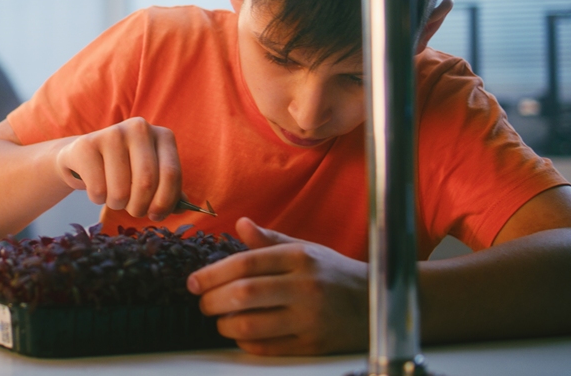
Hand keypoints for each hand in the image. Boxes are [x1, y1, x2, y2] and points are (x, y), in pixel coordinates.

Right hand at [53, 117, 181, 220]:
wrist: (84, 156)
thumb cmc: (125, 170)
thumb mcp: (151, 175)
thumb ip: (170, 190)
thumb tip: (186, 207)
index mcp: (163, 135)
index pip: (172, 174)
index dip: (165, 202)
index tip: (155, 215)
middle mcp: (140, 128)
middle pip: (147, 182)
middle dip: (140, 207)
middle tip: (134, 211)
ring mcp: (112, 133)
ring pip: (121, 190)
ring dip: (117, 204)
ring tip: (114, 197)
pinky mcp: (87, 144)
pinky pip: (98, 189)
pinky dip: (98, 198)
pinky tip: (97, 186)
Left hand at [187, 217, 367, 355]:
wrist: (377, 302)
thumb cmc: (333, 273)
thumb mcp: (305, 249)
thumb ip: (269, 240)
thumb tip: (240, 223)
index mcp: (299, 257)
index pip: (245, 263)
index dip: (212, 274)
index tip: (193, 282)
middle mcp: (305, 286)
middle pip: (244, 293)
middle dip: (212, 300)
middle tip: (201, 303)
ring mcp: (310, 318)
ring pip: (251, 324)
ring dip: (225, 324)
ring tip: (220, 319)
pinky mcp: (313, 345)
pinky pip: (267, 347)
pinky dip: (245, 342)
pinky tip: (241, 334)